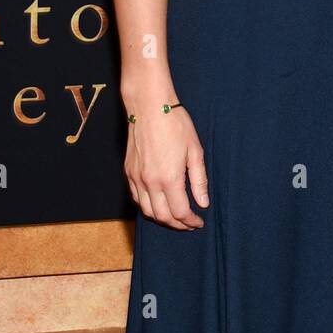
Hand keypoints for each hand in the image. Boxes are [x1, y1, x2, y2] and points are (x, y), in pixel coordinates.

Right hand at [124, 102, 208, 229]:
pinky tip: (158, 203)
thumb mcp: (195, 150)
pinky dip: (147, 207)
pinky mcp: (128, 172)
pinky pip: (136, 198)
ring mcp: (136, 178)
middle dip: (178, 225)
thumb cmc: (175, 124)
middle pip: (162, 217)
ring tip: (175, 217)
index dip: (191, 222)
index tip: (199, 222)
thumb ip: (199, 180)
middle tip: (189, 224)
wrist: (149, 106)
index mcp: (169, 178)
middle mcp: (150, 182)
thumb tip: (203, 203)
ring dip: (162, 219)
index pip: (180, 212)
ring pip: (147, 211)